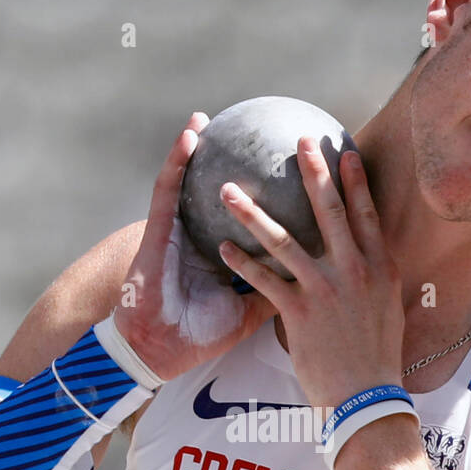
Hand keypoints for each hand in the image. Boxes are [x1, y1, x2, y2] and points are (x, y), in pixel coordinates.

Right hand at [114, 113, 276, 380]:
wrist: (161, 351)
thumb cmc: (197, 337)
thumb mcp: (248, 313)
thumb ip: (275, 293)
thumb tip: (312, 283)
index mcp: (222, 254)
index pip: (245, 217)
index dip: (264, 193)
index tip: (287, 167)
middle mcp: (199, 236)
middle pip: (218, 193)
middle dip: (230, 159)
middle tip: (248, 132)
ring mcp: (178, 231)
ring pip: (189, 181)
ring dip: (196, 147)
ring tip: (208, 118)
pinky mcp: (159, 231)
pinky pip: (168, 189)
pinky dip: (177, 161)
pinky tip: (190, 136)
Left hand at [217, 139, 404, 409]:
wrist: (367, 397)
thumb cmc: (376, 358)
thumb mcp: (388, 311)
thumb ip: (376, 280)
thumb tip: (371, 262)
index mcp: (379, 268)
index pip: (366, 213)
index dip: (354, 180)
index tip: (344, 149)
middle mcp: (354, 271)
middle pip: (329, 211)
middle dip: (313, 172)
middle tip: (298, 142)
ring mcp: (325, 290)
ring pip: (284, 240)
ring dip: (253, 212)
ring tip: (229, 190)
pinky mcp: (299, 313)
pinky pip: (264, 279)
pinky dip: (241, 262)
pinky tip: (222, 247)